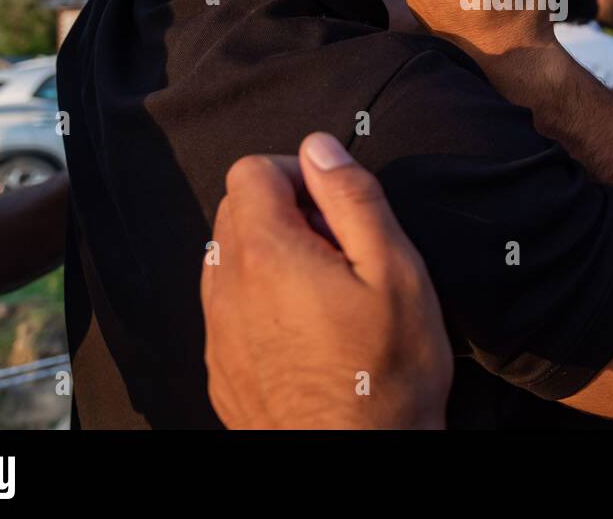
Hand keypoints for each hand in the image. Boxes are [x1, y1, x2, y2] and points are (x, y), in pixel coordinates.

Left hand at [201, 133, 451, 428]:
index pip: (251, 170)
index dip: (297, 173)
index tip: (334, 208)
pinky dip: (259, 299)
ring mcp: (218, 332)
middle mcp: (227, 288)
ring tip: (325, 291)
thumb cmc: (386, 374)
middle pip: (235, 210)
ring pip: (228, 259)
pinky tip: (306, 329)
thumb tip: (320, 148)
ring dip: (270, 255)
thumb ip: (353, 198)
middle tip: (338, 248)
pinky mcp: (222, 367)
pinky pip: (228, 307)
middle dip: (285, 211)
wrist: (358, 464)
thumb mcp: (394, 271)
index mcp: (267, 254)